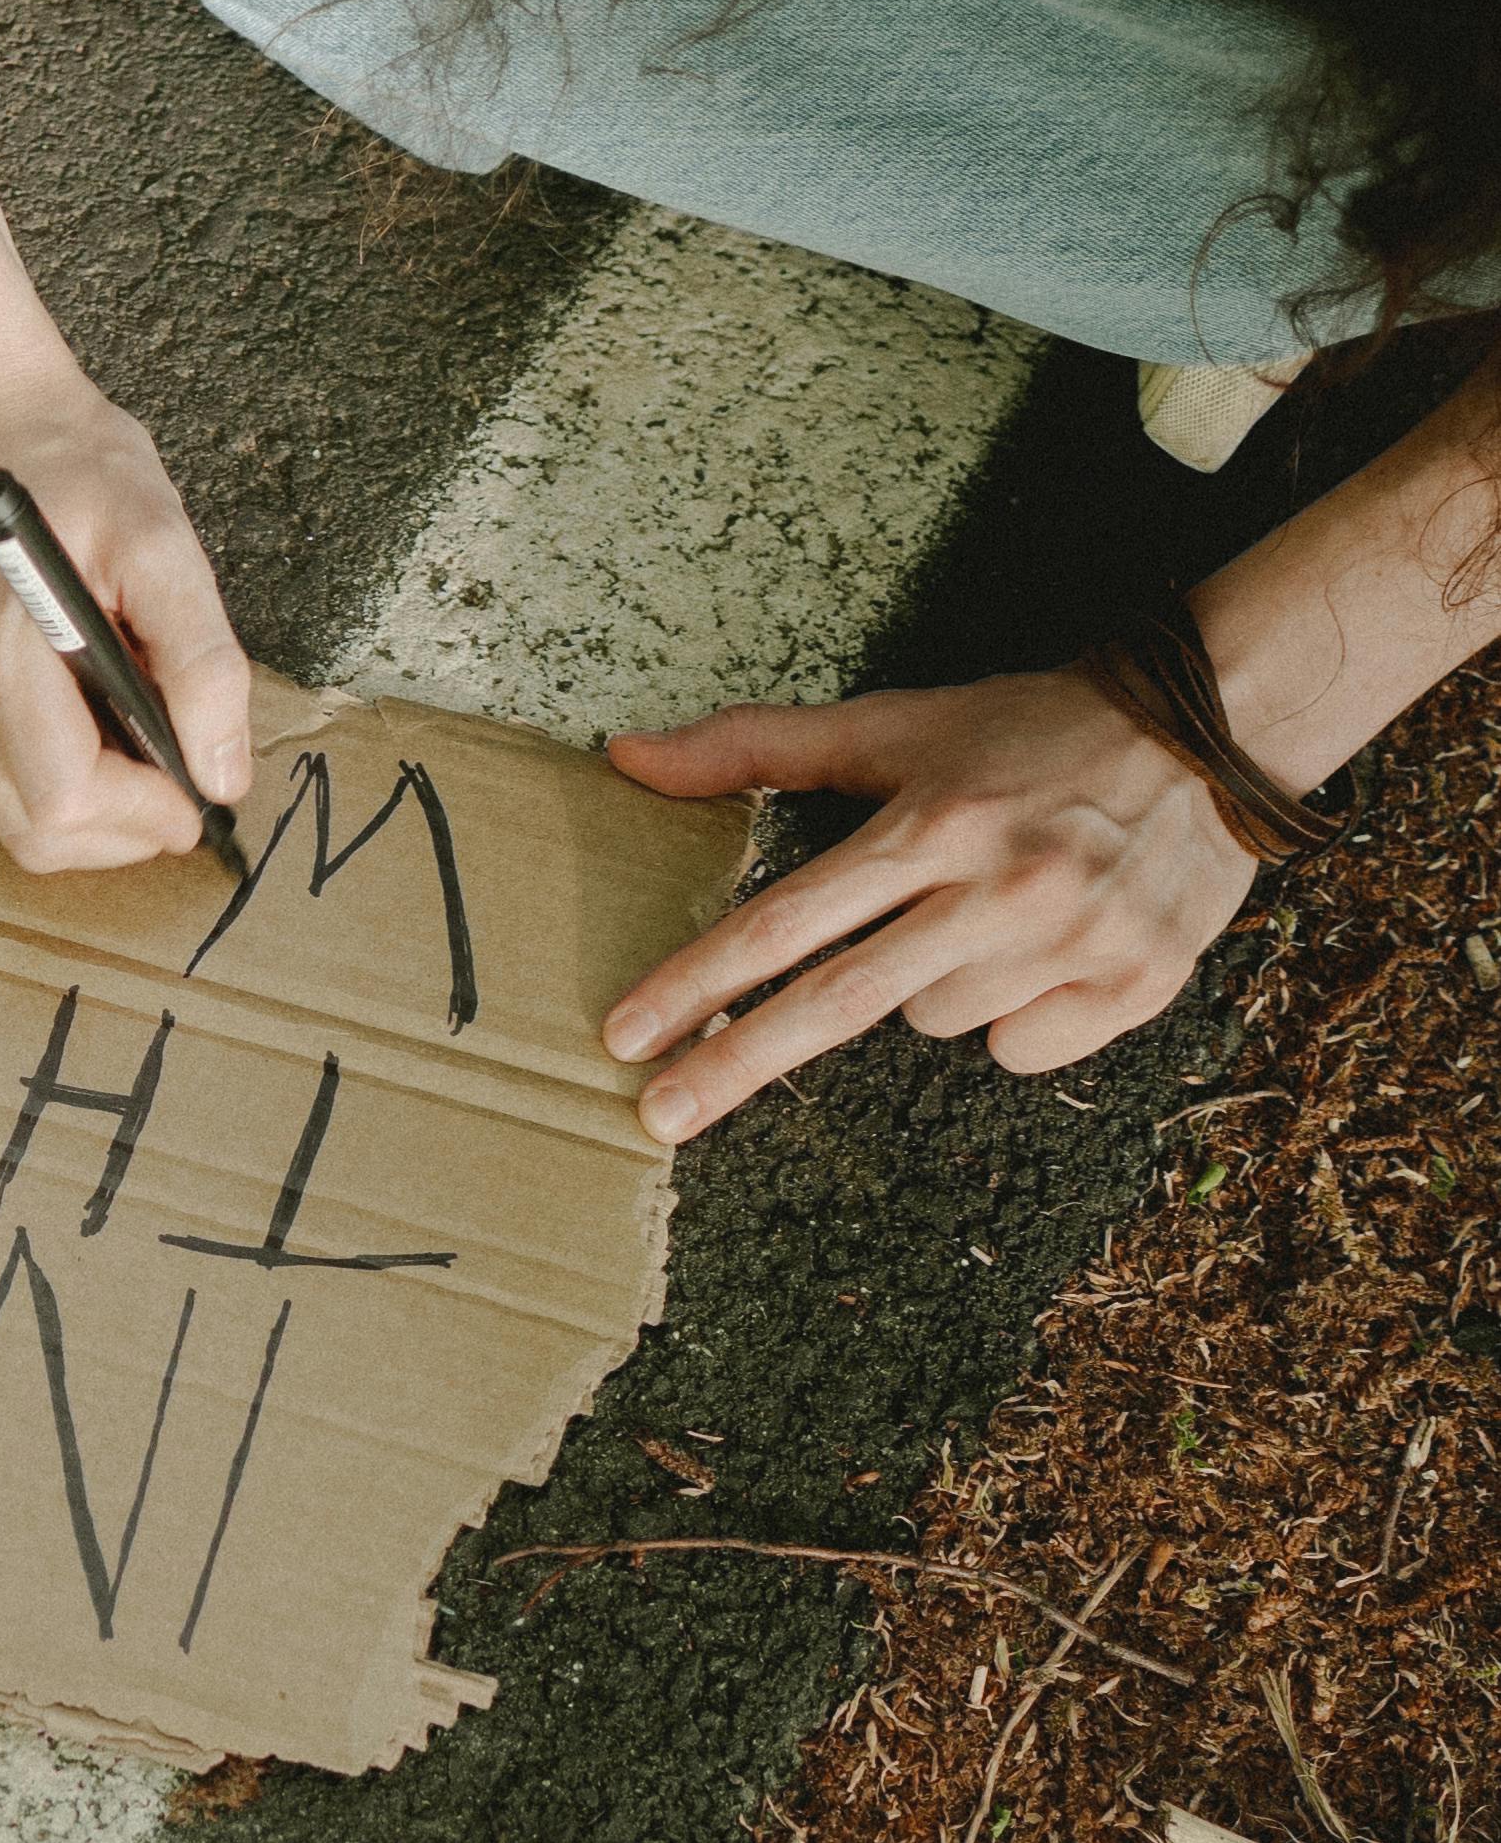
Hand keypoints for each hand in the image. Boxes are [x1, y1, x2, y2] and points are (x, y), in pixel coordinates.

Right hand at [0, 354, 251, 872]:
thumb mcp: (164, 540)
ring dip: (93, 816)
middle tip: (180, 790)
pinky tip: (101, 733)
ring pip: (11, 818)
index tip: (199, 793)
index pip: (65, 796)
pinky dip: (61, 784)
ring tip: (146, 759)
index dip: (143, 816)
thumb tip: (222, 770)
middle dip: (120, 833)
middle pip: (33, 830)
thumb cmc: (74, 461)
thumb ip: (201, 661)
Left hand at [599, 674, 1257, 1141]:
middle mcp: (1003, 885)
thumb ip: (756, 745)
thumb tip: (627, 757)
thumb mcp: (898, 725)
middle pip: (840, 1002)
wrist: (1216, 728)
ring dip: (930, 989)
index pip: (790, 920)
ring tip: (984, 916)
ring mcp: (1075, 940)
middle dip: (737, 1062)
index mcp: (937, 821)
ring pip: (936, 1024)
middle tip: (656, 1117)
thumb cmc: (1032, 731)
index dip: (700, 982)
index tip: (625, 1037)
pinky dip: (1016, 1017)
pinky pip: (1020, 1049)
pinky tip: (1047, 950)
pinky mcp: (1138, 982)